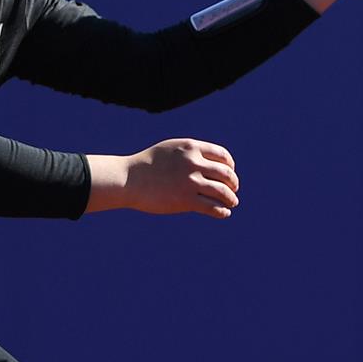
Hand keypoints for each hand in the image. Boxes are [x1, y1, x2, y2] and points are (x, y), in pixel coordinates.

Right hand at [85, 139, 239, 216]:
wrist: (128, 179)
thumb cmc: (146, 165)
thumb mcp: (170, 150)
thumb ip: (188, 153)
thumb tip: (205, 161)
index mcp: (191, 148)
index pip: (222, 155)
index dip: (230, 165)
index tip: (229, 173)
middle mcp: (193, 163)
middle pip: (226, 174)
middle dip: (233, 183)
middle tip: (234, 190)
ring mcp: (190, 182)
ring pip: (223, 192)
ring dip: (231, 199)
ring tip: (232, 203)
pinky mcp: (185, 200)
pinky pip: (212, 207)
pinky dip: (222, 211)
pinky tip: (223, 213)